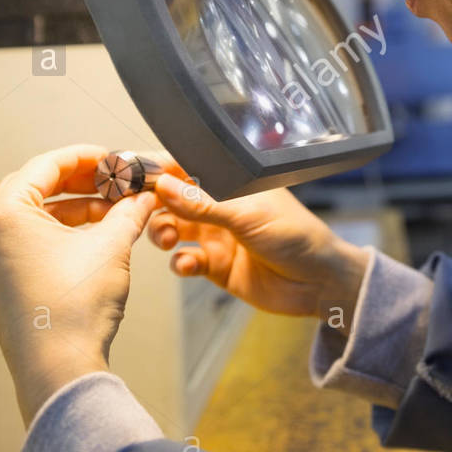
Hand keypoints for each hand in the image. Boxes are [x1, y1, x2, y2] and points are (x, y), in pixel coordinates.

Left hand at [0, 144, 160, 424]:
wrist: (59, 368)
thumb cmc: (73, 309)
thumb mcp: (111, 245)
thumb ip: (129, 211)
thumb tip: (145, 197)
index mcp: (1, 212)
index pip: (49, 164)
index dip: (92, 157)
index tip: (118, 158)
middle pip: (40, 186)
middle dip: (86, 182)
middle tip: (121, 181)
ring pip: (37, 213)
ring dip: (78, 207)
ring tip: (117, 209)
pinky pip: (31, 238)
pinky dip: (64, 231)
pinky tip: (98, 233)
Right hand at [146, 176, 368, 330]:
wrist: (319, 284)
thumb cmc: (298, 237)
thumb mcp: (249, 216)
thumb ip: (204, 204)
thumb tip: (163, 185)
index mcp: (232, 183)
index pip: (188, 167)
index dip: (159, 170)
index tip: (132, 176)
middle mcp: (221, 206)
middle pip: (171, 199)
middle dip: (153, 204)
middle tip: (139, 212)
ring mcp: (217, 236)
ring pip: (172, 229)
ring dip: (163, 232)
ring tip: (169, 239)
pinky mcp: (216, 266)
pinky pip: (184, 261)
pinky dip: (180, 263)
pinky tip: (189, 265)